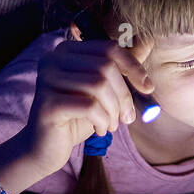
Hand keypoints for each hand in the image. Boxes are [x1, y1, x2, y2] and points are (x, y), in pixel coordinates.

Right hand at [22, 34, 156, 175]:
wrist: (45, 148)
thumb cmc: (78, 117)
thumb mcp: (101, 91)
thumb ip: (118, 70)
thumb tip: (147, 45)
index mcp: (67, 51)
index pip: (109, 48)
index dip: (133, 67)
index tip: (148, 88)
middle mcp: (53, 59)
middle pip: (105, 67)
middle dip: (124, 95)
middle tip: (127, 117)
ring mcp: (46, 79)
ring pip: (98, 86)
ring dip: (113, 110)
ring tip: (111, 125)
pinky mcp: (46, 103)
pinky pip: (89, 106)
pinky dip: (102, 120)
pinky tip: (100, 130)